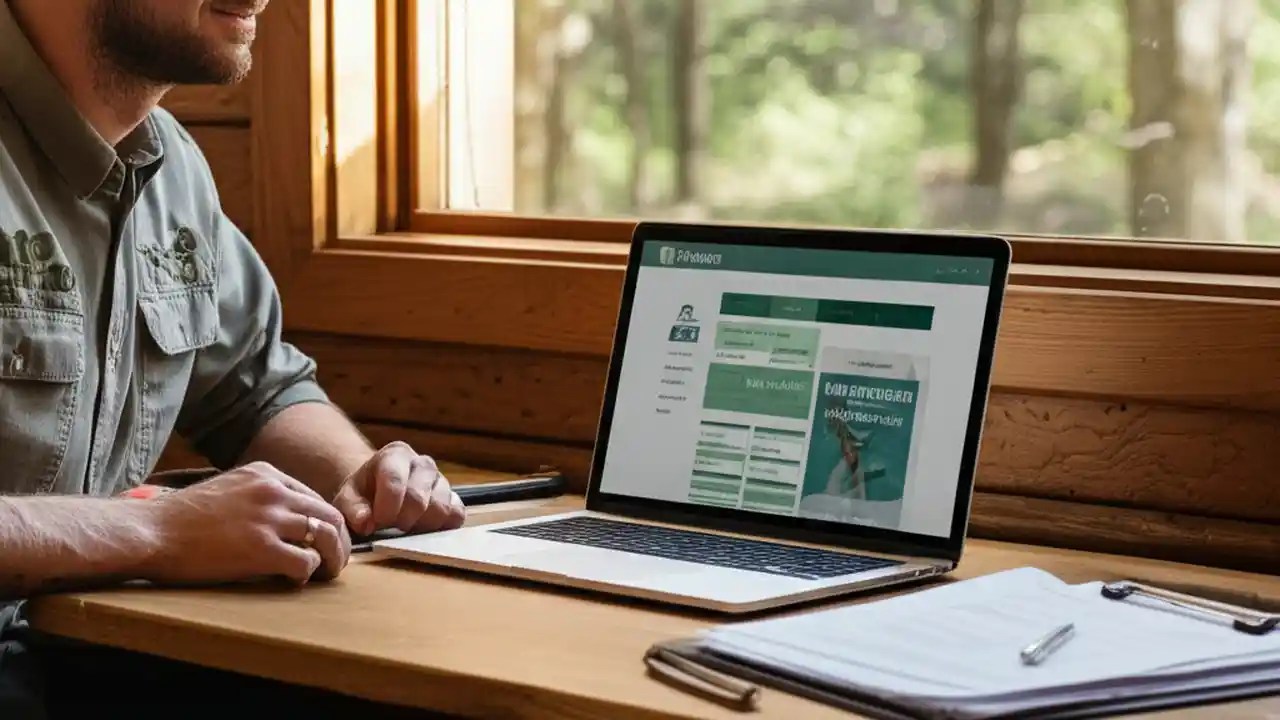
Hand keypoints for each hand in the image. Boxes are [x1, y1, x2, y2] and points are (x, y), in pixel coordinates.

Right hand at [143, 462, 351, 585]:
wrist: (149, 531)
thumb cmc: (181, 519)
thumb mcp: (227, 490)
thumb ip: (257, 497)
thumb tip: (284, 520)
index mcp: (266, 474)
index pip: (315, 498)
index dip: (324, 524)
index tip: (322, 543)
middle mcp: (273, 491)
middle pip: (330, 515)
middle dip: (339, 542)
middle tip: (335, 563)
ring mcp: (268, 518)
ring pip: (326, 536)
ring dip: (331, 559)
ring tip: (324, 574)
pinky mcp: (261, 548)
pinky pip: (306, 562)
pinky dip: (307, 574)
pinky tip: (294, 580)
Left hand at [333, 442, 465, 536]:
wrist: (379, 492)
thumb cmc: (363, 494)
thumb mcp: (347, 498)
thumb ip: (352, 509)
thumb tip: (366, 523)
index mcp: (395, 455)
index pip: (395, 481)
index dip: (386, 508)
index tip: (377, 523)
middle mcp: (423, 463)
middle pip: (419, 498)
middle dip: (402, 520)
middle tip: (392, 527)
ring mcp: (442, 480)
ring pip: (441, 508)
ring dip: (422, 525)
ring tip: (407, 526)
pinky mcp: (455, 498)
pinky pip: (457, 516)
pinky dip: (442, 527)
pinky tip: (424, 528)